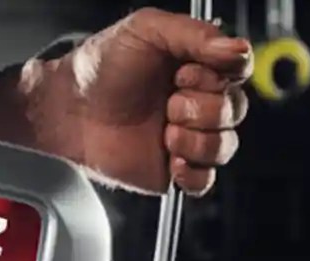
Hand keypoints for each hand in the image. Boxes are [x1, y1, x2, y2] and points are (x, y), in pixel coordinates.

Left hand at [0, 8, 252, 196]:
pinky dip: (192, 173)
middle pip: (236, 110)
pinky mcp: (175, 170)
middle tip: (168, 103)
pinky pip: (206, 181)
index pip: (240, 71)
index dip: (218, 76)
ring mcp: (189, 137)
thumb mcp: (147, 30)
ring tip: (164, 131)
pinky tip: (170, 159)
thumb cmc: (101, 66)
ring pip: (226, 147)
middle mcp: (200, 101)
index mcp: (199, 66)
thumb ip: (195, 34)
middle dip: (201, 109)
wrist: (69, 110)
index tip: (184, 73)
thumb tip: (238, 49)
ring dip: (195, 140)